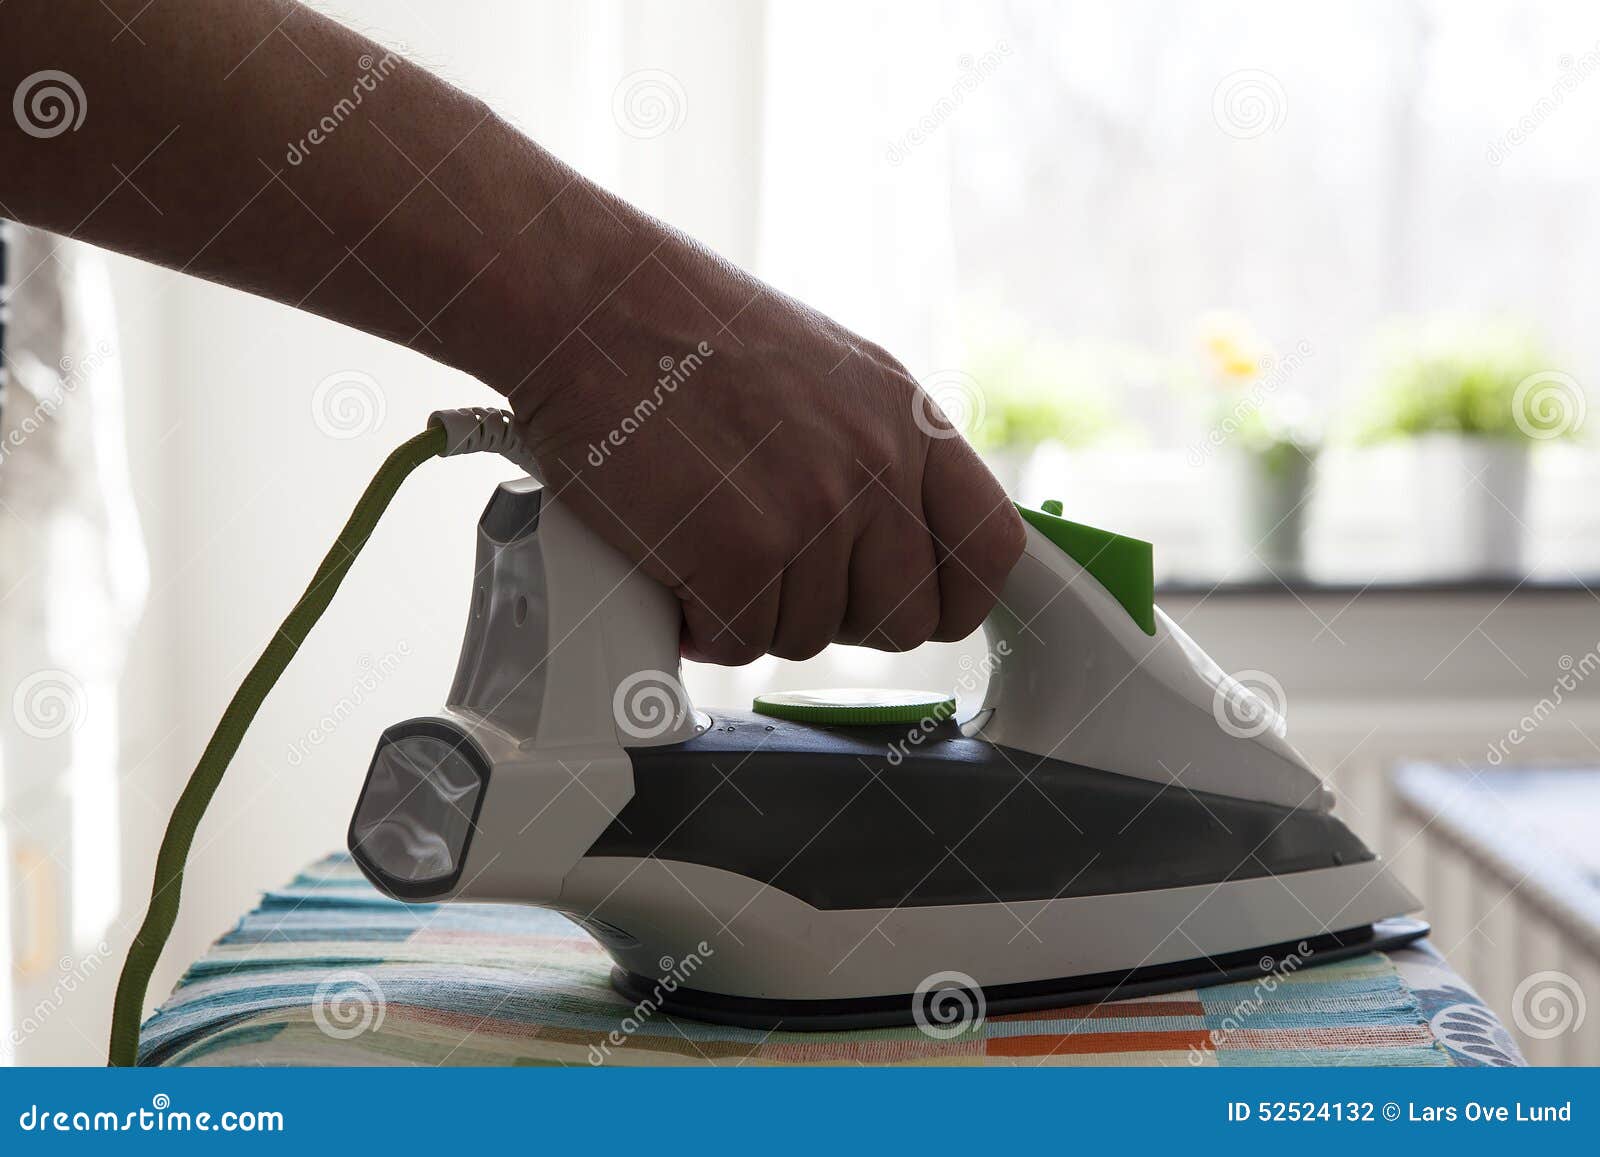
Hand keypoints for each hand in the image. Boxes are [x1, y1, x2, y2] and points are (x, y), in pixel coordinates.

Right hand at [504, 204, 1025, 665]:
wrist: (591, 305)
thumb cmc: (684, 332)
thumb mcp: (827, 372)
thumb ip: (875, 452)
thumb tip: (894, 544)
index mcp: (907, 420)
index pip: (990, 553)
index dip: (950, 599)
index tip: (908, 603)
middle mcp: (876, 466)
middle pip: (902, 619)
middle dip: (836, 616)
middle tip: (773, 574)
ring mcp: (813, 512)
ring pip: (808, 637)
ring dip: (751, 611)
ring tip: (704, 538)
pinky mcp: (740, 553)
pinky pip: (740, 642)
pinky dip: (699, 623)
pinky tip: (673, 563)